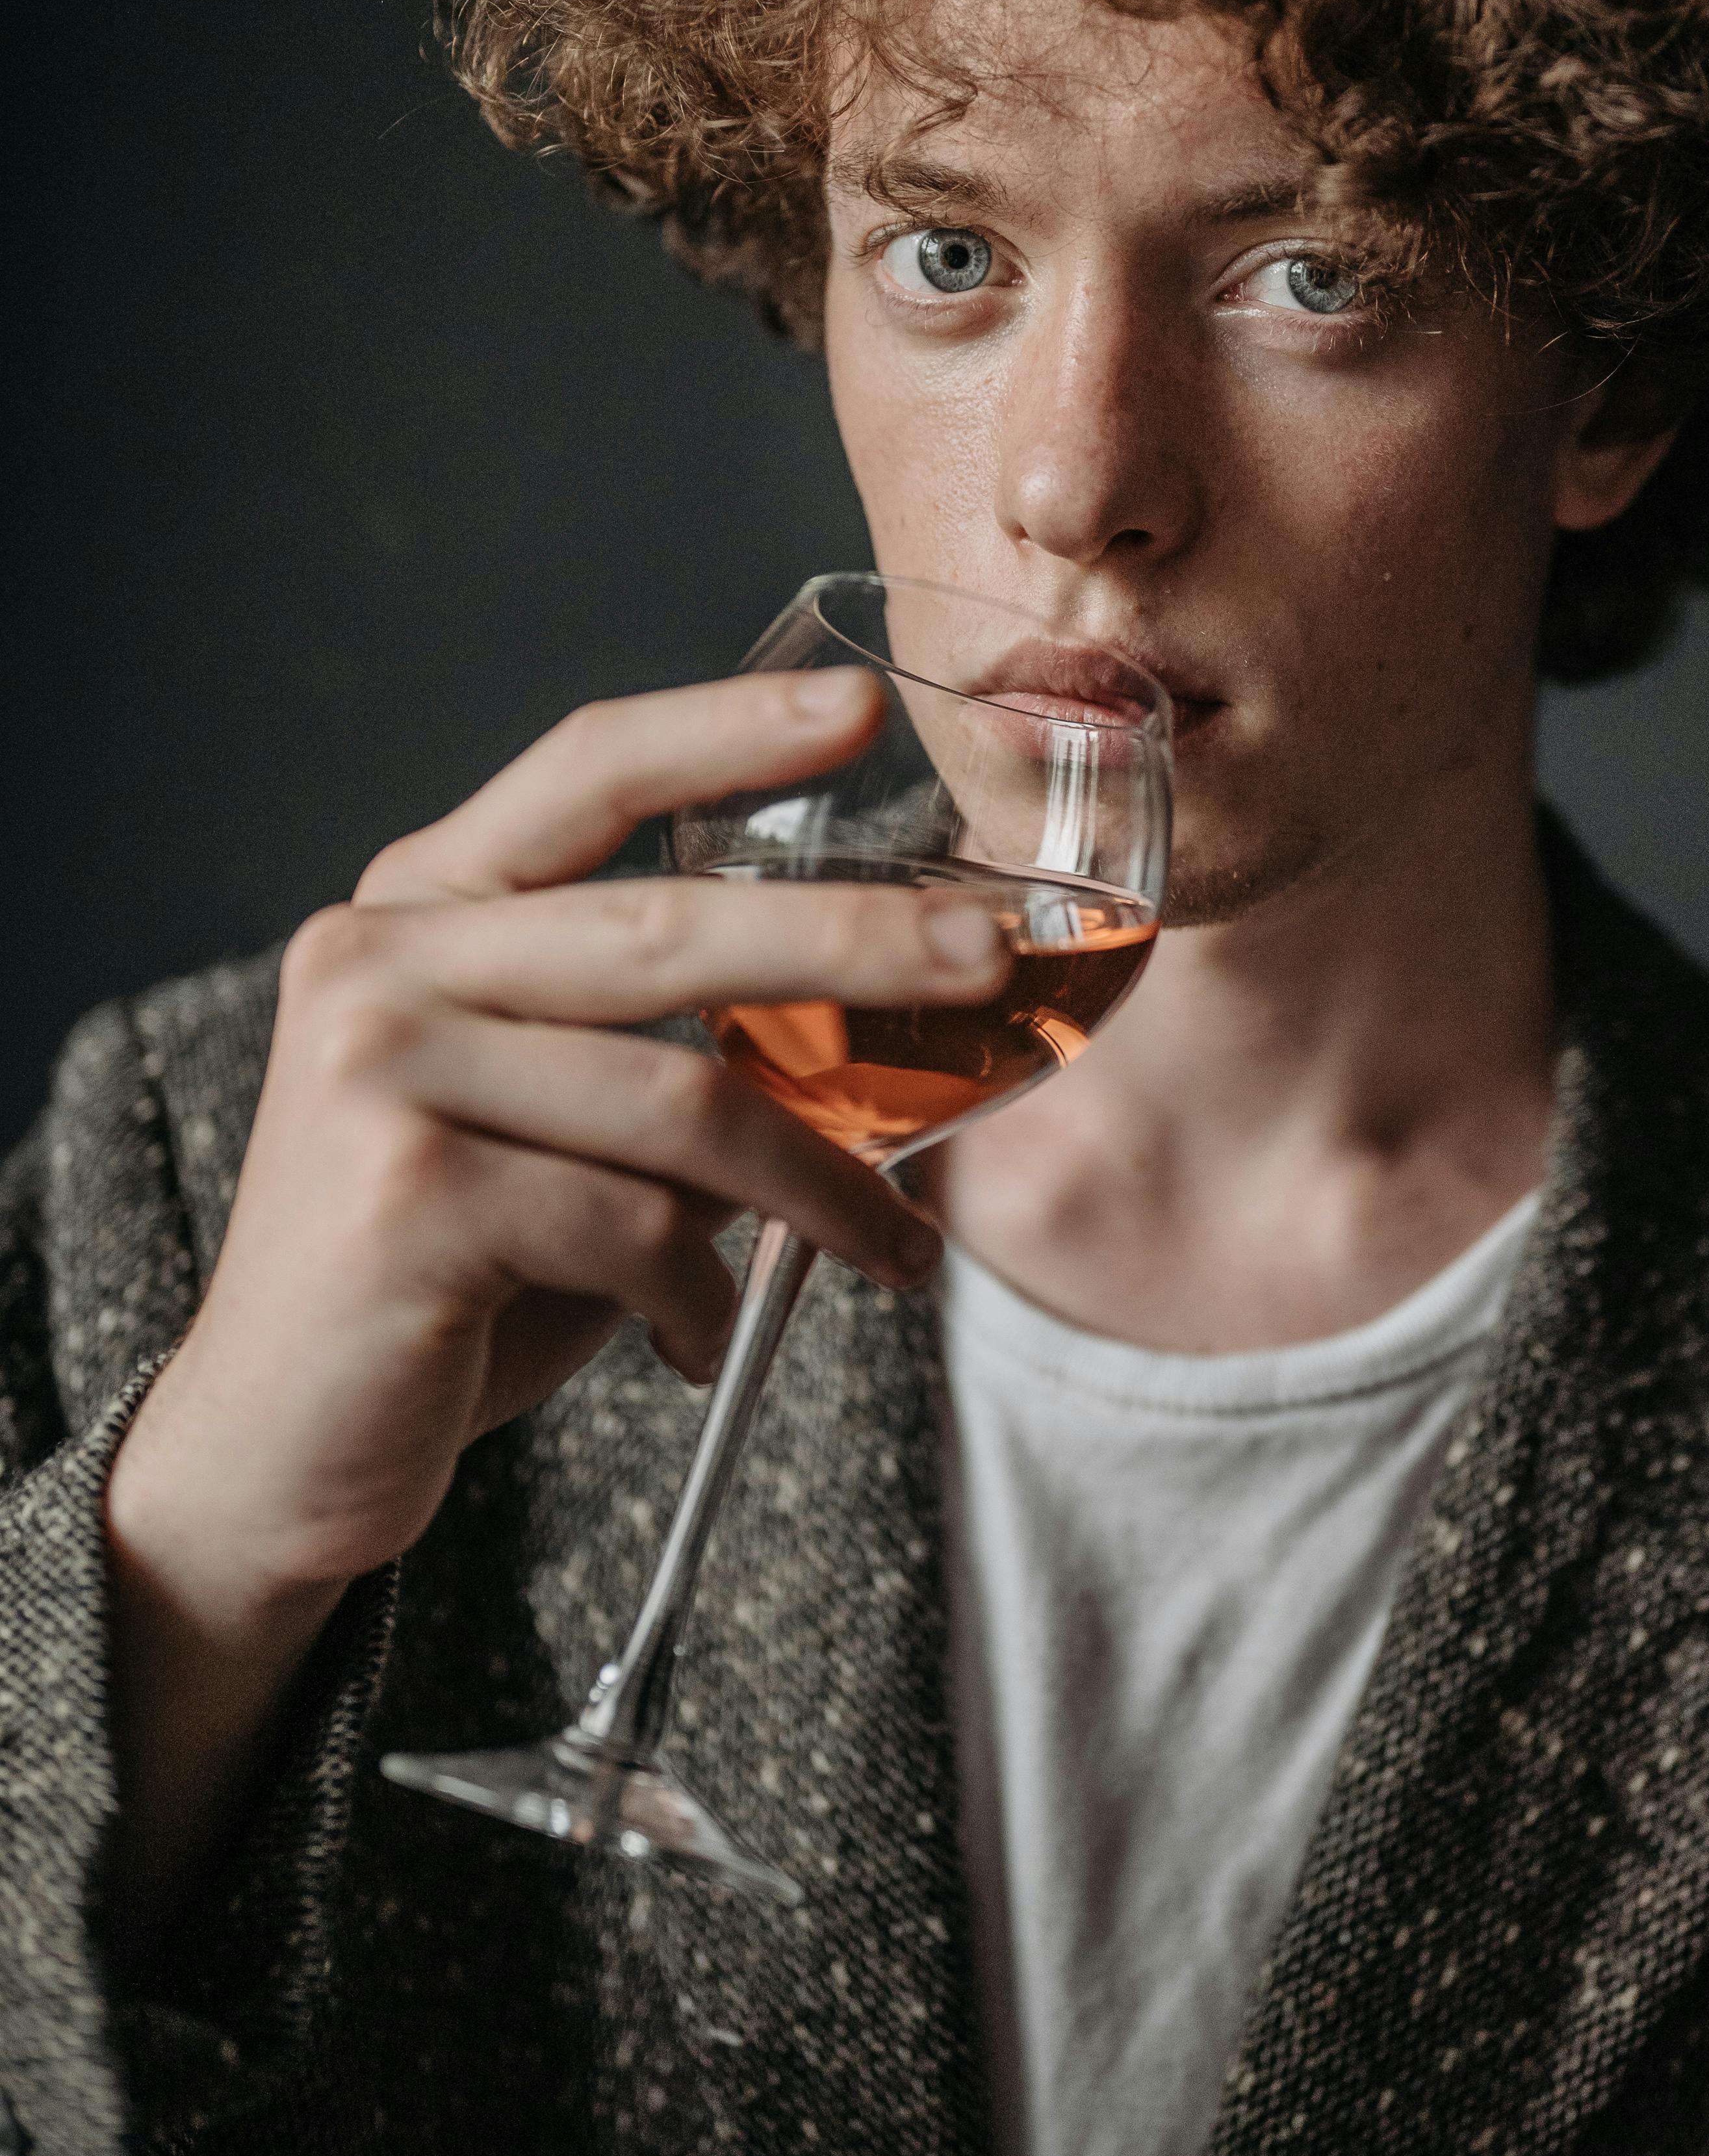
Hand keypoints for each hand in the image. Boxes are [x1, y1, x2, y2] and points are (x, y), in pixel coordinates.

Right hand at [99, 672, 1005, 1946]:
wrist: (275, 1447)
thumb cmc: (450, 1275)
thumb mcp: (552, 1127)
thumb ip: (663, 1049)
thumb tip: (887, 1018)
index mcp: (418, 911)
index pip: (586, 770)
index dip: (726, 729)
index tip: (862, 708)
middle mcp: (380, 963)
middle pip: (667, 926)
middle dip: (851, 946)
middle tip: (985, 963)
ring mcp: (380, 1073)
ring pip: (681, 1101)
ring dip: (821, 1185)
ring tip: (892, 1251)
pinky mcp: (405, 1197)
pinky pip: (633, 1228)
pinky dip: (702, 1296)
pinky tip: (700, 1341)